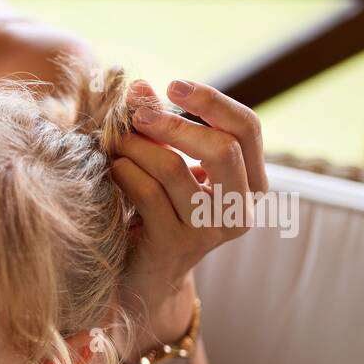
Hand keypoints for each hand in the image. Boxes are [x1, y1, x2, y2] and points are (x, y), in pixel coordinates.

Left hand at [112, 79, 267, 310]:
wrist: (144, 279)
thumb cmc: (158, 215)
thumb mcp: (170, 168)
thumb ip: (162, 128)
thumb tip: (139, 88)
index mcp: (251, 185)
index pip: (247, 129)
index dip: (212, 101)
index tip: (173, 84)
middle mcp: (239, 210)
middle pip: (222, 147)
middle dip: (175, 122)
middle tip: (138, 113)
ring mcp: (208, 231)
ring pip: (175, 169)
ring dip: (138, 146)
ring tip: (116, 141)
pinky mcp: (174, 245)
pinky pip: (148, 194)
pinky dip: (126, 172)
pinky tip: (113, 168)